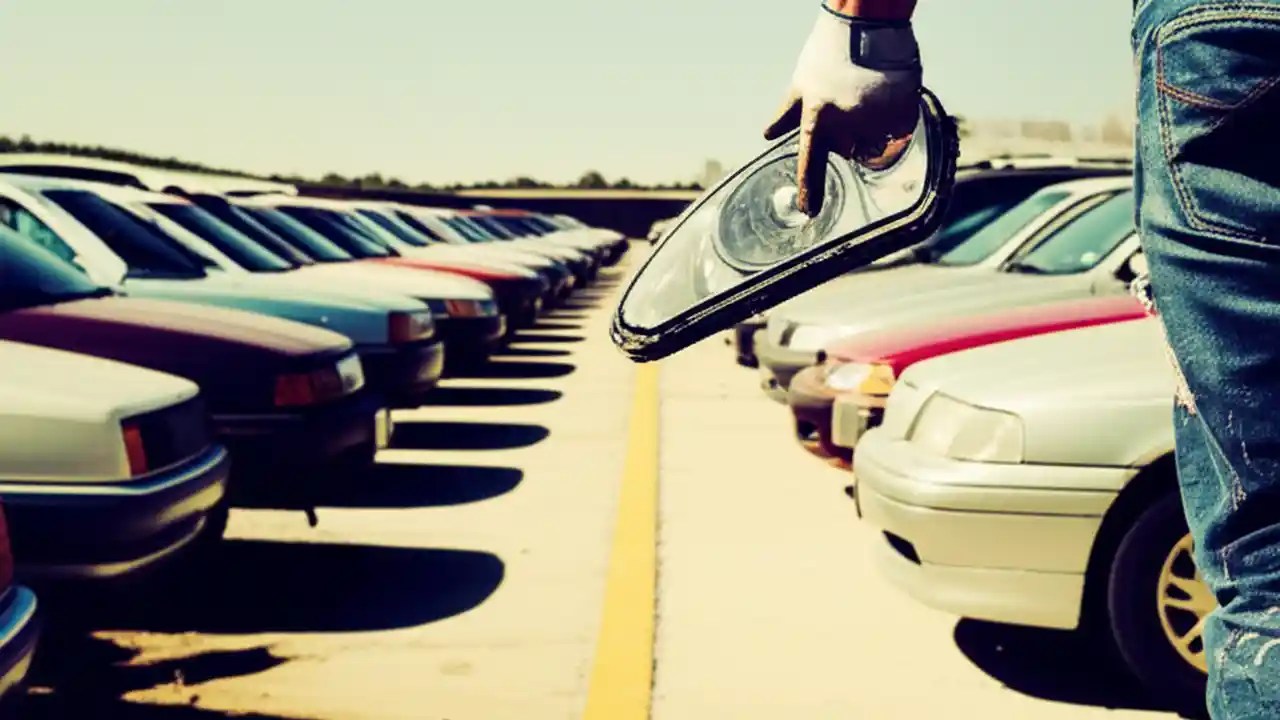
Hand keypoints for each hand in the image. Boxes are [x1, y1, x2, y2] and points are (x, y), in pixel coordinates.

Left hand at [766, 6, 921, 215]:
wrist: (867, 24)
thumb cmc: (829, 51)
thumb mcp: (801, 83)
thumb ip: (786, 113)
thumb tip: (768, 134)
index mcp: (817, 119)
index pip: (812, 163)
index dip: (810, 189)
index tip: (810, 212)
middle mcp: (846, 125)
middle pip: (848, 150)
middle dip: (848, 136)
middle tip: (849, 103)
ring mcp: (876, 120)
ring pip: (874, 142)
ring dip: (871, 127)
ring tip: (867, 96)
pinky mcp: (902, 113)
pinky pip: (897, 130)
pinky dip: (893, 118)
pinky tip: (885, 94)